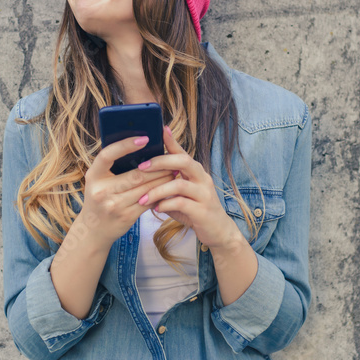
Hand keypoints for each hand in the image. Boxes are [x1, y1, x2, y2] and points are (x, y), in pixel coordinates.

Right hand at [78, 135, 174, 247]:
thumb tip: (140, 145)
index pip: (107, 155)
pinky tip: (167, 187)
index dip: (125, 145)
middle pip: (135, 175)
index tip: (144, 139)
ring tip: (173, 171)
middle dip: (156, 167)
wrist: (93, 230)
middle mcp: (101, 191)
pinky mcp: (126, 217)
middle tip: (170, 159)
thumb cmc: (99, 198)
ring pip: (145, 188)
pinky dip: (160, 193)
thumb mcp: (97, 180)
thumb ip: (112, 165)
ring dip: (162, 179)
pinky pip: (148, 202)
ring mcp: (114, 205)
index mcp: (93, 175)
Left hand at [138, 126, 243, 250]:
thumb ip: (167, 182)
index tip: (160, 128)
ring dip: (157, 190)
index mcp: (195, 171)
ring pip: (179, 184)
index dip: (171, 140)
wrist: (217, 230)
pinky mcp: (202, 211)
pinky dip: (166, 205)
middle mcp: (202, 178)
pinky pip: (182, 203)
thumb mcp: (181, 193)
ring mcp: (204, 194)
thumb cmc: (194, 209)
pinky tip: (156, 208)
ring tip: (142, 198)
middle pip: (183, 161)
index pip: (182, 152)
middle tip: (141, 167)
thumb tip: (142, 174)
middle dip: (160, 162)